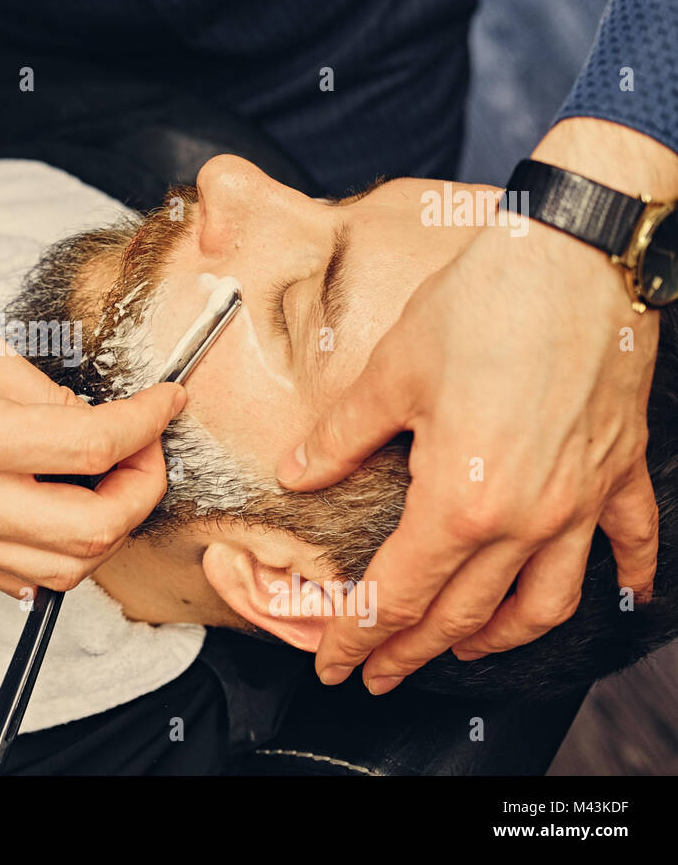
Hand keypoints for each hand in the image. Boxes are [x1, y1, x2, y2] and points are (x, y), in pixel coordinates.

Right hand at [0, 297, 186, 595]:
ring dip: (109, 528)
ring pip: (66, 570)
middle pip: (93, 528)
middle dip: (143, 488)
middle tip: (145, 449)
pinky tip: (63, 511)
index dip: (148, 423)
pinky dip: (62, 554)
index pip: (92, 447)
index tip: (167, 403)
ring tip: (110, 480)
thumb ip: (43, 391)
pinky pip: (23, 580)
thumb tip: (98, 423)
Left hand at [277, 118, 675, 694]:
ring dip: (502, 637)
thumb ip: (342, 437)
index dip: (358, 633)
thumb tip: (297, 472)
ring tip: (466, 650)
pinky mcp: (618, 469)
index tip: (334, 661)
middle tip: (378, 675)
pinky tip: (625, 594)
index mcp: (461, 500)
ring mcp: (581, 498)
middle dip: (412, 651)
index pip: (399, 591)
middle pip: (465, 612)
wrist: (576, 254)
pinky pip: (632, 539)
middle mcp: (527, 516)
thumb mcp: (390, 373)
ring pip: (546, 599)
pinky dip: (630, 575)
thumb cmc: (481, 306)